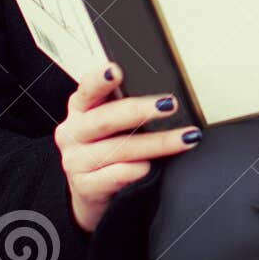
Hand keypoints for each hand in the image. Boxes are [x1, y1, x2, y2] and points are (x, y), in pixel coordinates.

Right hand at [56, 62, 200, 233]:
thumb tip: (164, 95)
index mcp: (80, 108)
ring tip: (185, 138)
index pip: (87, 89)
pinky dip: (138, 169)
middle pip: (105, 119)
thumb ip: (124, 104)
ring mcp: (75, 161)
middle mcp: (73, 132)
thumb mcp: (109, 121)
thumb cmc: (105, 145)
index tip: (115, 70)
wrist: (89, 189)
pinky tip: (151, 166)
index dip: (99, 80)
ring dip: (158, 143)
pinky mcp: (85, 186)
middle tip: (170, 104)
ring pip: (120, 149)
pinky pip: (117, 175)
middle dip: (140, 111)